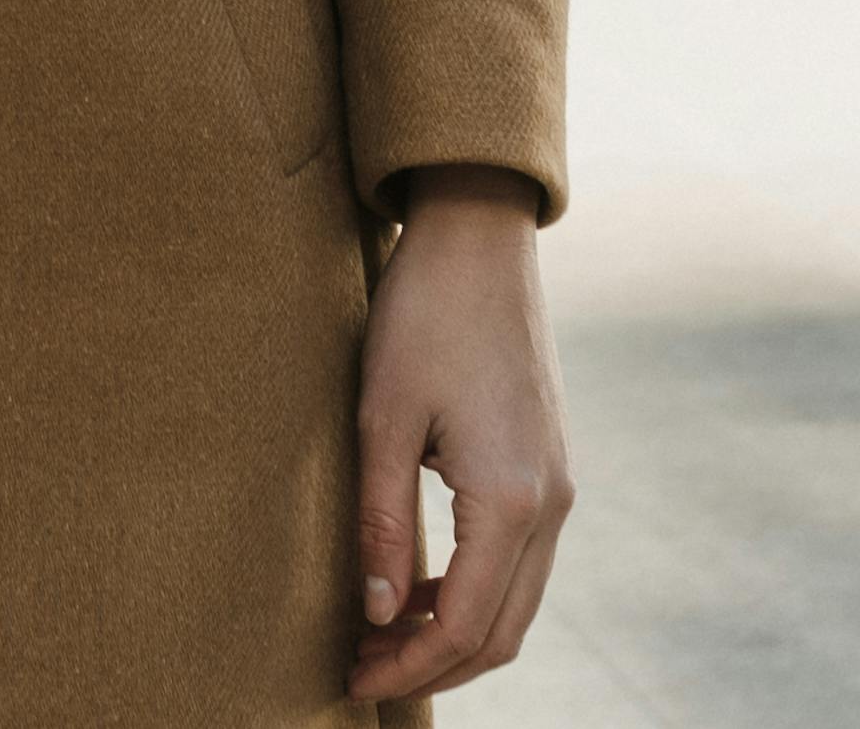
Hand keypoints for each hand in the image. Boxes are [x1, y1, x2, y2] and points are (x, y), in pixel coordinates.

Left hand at [348, 166, 571, 703]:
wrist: (479, 236)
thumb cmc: (422, 313)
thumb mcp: (382, 416)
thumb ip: (384, 522)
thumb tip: (379, 612)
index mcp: (510, 498)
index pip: (466, 624)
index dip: (409, 663)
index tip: (353, 675)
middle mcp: (550, 503)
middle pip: (502, 631)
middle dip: (433, 662)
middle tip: (363, 666)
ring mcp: (558, 484)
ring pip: (517, 600)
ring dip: (456, 630)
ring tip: (383, 631)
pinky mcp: (549, 463)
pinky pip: (520, 558)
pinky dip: (477, 589)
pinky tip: (422, 582)